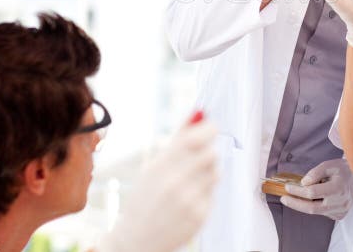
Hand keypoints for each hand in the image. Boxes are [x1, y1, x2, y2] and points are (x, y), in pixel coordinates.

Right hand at [97, 118, 218, 251]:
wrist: (137, 241)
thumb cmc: (145, 199)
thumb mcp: (153, 167)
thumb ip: (178, 139)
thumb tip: (200, 112)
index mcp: (160, 166)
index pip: (196, 138)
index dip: (209, 129)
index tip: (211, 127)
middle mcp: (175, 182)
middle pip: (211, 153)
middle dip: (207, 152)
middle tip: (198, 157)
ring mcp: (189, 201)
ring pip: (215, 172)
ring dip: (208, 172)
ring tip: (191, 180)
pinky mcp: (200, 216)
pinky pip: (212, 192)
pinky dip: (205, 192)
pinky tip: (189, 198)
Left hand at [281, 158, 352, 220]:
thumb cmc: (343, 170)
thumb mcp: (329, 165)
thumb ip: (315, 173)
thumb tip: (303, 183)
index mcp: (338, 188)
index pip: (313, 193)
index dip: (297, 190)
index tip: (287, 187)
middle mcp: (340, 202)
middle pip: (312, 208)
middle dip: (295, 204)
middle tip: (284, 198)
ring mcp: (340, 211)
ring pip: (316, 212)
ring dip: (302, 205)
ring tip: (293, 197)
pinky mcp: (339, 215)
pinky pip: (322, 213)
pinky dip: (313, 206)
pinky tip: (311, 199)